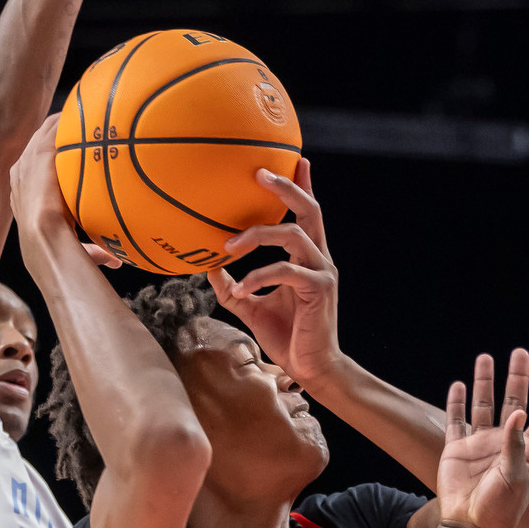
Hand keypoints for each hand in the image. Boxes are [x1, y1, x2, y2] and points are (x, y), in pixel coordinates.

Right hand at [10, 115, 120, 268]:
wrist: (44, 239)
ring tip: (82, 115)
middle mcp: (20, 176)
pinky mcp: (40, 154)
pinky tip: (84, 110)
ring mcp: (28, 162)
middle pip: (36, 148)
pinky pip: (52, 127)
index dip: (50, 164)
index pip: (34, 171)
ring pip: (44, 134)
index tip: (68, 160)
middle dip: (54, 141)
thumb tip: (115, 261)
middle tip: (76, 132)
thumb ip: (92, 249)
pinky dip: (66, 119)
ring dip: (62, 126)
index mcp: (22, 195)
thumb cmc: (56, 249)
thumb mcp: (72, 246)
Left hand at [206, 159, 340, 385]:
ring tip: (229, 245)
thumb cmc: (286, 337)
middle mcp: (319, 258)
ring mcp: (322, 272)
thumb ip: (232, 285)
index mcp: (307, 257)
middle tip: (259, 173)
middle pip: (309, 210)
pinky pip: (286, 271)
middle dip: (287, 187)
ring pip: (294, 234)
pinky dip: (258, 276)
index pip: (308, 214)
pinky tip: (240, 288)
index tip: (297, 159)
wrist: (312, 368)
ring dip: (258, 235)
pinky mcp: (319, 289)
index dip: (303, 185)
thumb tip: (207, 265)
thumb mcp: (251, 306)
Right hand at [432, 350, 528, 527]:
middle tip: (520, 353)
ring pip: (484, 405)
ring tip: (486, 358)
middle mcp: (505, 443)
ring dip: (485, 382)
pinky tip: (459, 385)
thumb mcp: (514, 477)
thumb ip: (515, 444)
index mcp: (527, 451)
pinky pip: (456, 420)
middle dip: (517, 378)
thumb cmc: (499, 509)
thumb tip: (518, 411)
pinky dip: (456, 402)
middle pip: (514, 401)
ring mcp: (480, 444)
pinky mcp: (457, 450)